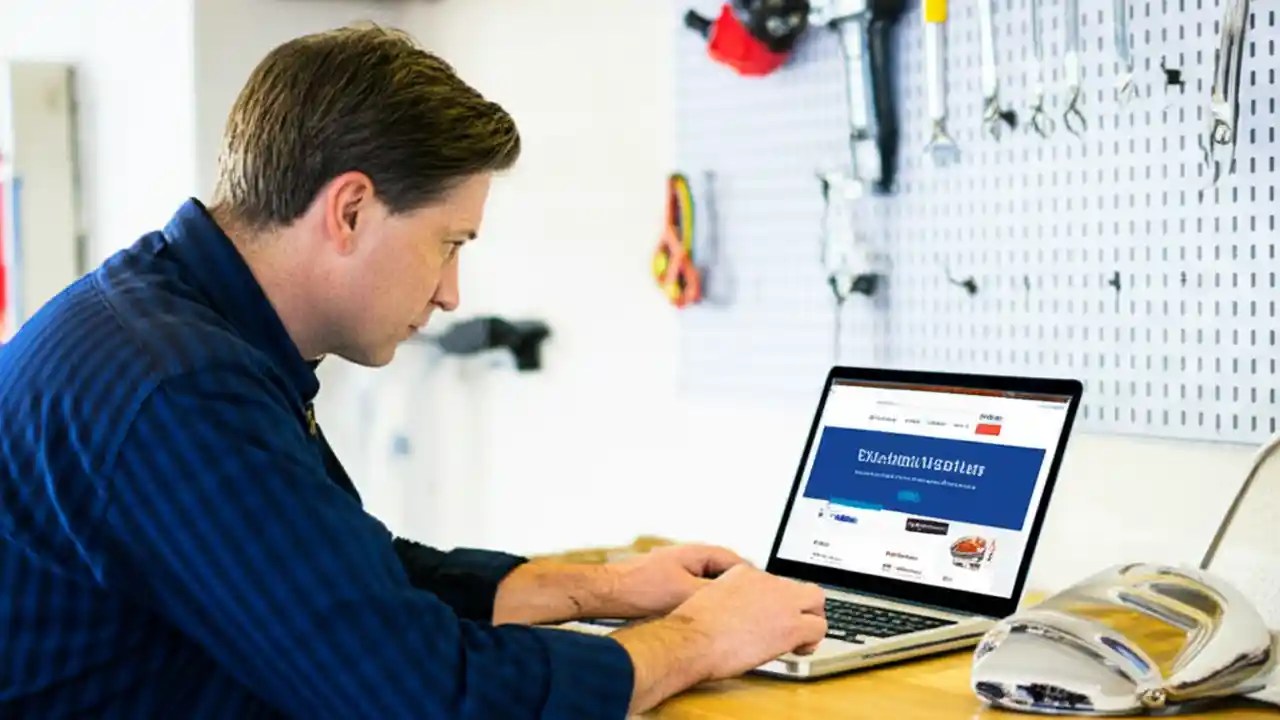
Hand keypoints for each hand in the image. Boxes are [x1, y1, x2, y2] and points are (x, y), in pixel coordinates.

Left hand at [601, 544, 746, 617]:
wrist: (609, 593)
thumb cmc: (640, 587)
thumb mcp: (687, 593)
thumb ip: (715, 593)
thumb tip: (736, 599)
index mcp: (697, 553)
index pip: (736, 560)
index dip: (751, 577)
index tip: (762, 590)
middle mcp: (688, 557)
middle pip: (723, 571)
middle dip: (736, 587)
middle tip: (749, 602)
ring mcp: (676, 569)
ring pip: (708, 582)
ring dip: (718, 595)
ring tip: (728, 611)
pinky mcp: (666, 583)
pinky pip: (694, 591)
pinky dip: (702, 601)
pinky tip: (702, 616)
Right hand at [668, 564, 826, 680]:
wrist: (694, 639)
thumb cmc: (694, 627)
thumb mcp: (709, 599)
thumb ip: (729, 599)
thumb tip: (736, 615)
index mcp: (745, 573)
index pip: (774, 582)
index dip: (776, 601)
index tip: (771, 615)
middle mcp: (767, 582)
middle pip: (801, 586)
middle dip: (803, 605)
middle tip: (797, 622)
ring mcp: (782, 601)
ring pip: (816, 601)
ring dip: (810, 619)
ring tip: (801, 638)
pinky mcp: (792, 625)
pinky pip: (818, 628)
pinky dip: (812, 640)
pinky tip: (800, 649)